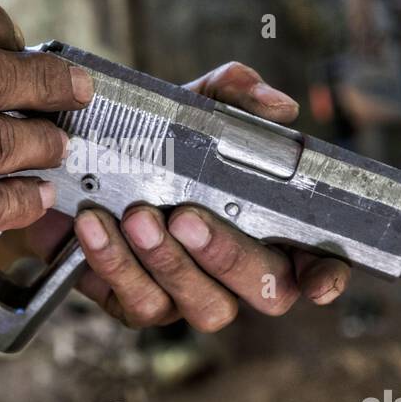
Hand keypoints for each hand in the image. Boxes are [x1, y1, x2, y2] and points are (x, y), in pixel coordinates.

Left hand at [35, 62, 349, 332]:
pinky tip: (96, 224)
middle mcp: (239, 271)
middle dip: (228, 256)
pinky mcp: (140, 304)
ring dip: (170, 263)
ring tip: (136, 216)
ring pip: (205, 306)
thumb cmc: (154, 140)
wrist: (75, 159)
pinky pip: (139, 301)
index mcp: (268, 228)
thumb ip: (235, 95)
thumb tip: (277, 105)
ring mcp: (192, 294)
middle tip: (187, 217)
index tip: (318, 282)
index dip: (326, 276)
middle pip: (267, 291)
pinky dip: (116, 262)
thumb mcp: (193, 108)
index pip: (317, 262)